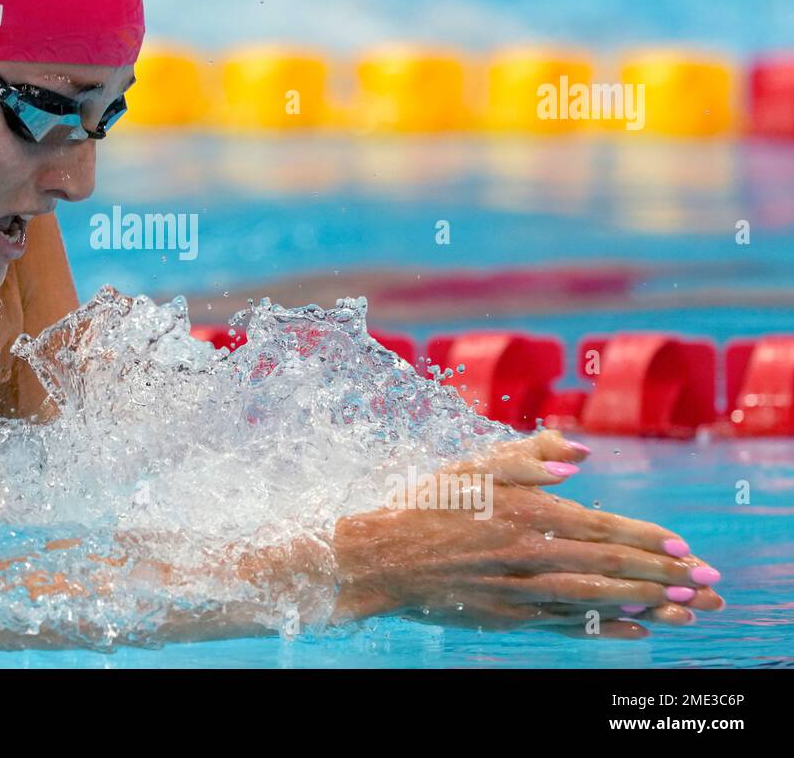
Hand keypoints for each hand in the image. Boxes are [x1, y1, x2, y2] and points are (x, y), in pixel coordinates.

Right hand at [333, 431, 723, 637]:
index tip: (683, 546)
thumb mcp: (470, 466)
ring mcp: (517, 589)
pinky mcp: (507, 616)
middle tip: (706, 582)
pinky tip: (637, 629)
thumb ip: (526, 456)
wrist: (378, 557)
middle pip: (609, 566)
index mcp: (522, 511)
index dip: (645, 537)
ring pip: (596, 599)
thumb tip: (579, 454)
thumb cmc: (423, 505)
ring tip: (687, 608)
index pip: (600, 526)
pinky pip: (568, 624)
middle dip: (664, 574)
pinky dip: (606, 627)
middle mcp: (526, 553)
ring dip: (647, 603)